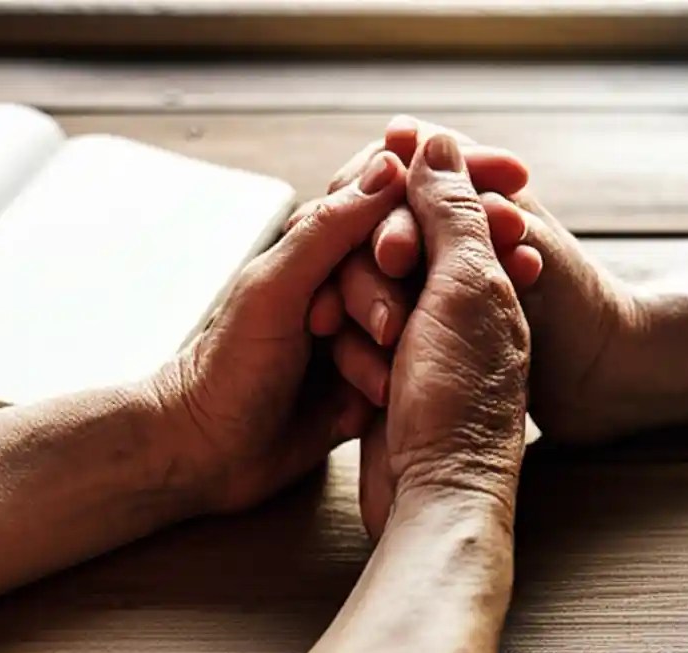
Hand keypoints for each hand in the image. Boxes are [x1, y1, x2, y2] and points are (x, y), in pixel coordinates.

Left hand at [151, 151, 405, 514]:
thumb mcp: (275, 289)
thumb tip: (392, 164)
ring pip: (420, 329)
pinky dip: (400, 392)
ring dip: (397, 358)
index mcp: (324, 248)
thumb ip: (330, 230)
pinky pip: (411, 377)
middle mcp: (350, 285)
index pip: (397, 211)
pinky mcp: (372, 385)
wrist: (205, 453)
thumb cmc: (226, 365)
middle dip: (409, 300)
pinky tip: (377, 410)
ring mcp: (364, 337)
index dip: (439, 210)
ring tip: (364, 388)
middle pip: (417, 272)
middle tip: (380, 334)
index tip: (482, 222)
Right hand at [341, 116, 646, 445]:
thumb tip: (434, 137)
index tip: (372, 209)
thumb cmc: (460, 398)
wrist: (440, 499)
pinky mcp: (390, 376)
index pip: (438, 200)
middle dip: (376, 271)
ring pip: (367, 291)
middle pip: (394, 245)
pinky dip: (348, 351)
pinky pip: (353, 340)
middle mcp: (460, 303)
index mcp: (488, 273)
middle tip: (384, 315)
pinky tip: (348, 372)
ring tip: (376, 354)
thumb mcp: (465, 287)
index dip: (402, 197)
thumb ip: (452, 210)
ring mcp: (424, 341)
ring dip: (360, 316)